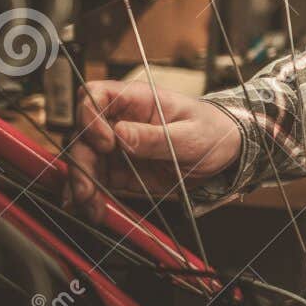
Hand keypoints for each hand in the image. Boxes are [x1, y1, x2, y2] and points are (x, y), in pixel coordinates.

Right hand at [67, 80, 241, 222]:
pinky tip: (94, 210)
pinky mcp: (118, 170)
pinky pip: (96, 181)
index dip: (90, 116)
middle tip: (87, 189)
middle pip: (82, 134)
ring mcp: (117, 146)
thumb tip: (120, 133)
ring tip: (90, 207)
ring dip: (81, 184)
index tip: (106, 142)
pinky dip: (91, 197)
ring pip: (84, 160)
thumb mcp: (190, 135)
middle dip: (80, 162)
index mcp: (139, 100)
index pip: (96, 94)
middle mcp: (121, 120)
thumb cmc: (212, 131)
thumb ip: (156, 137)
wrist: (225, 153)